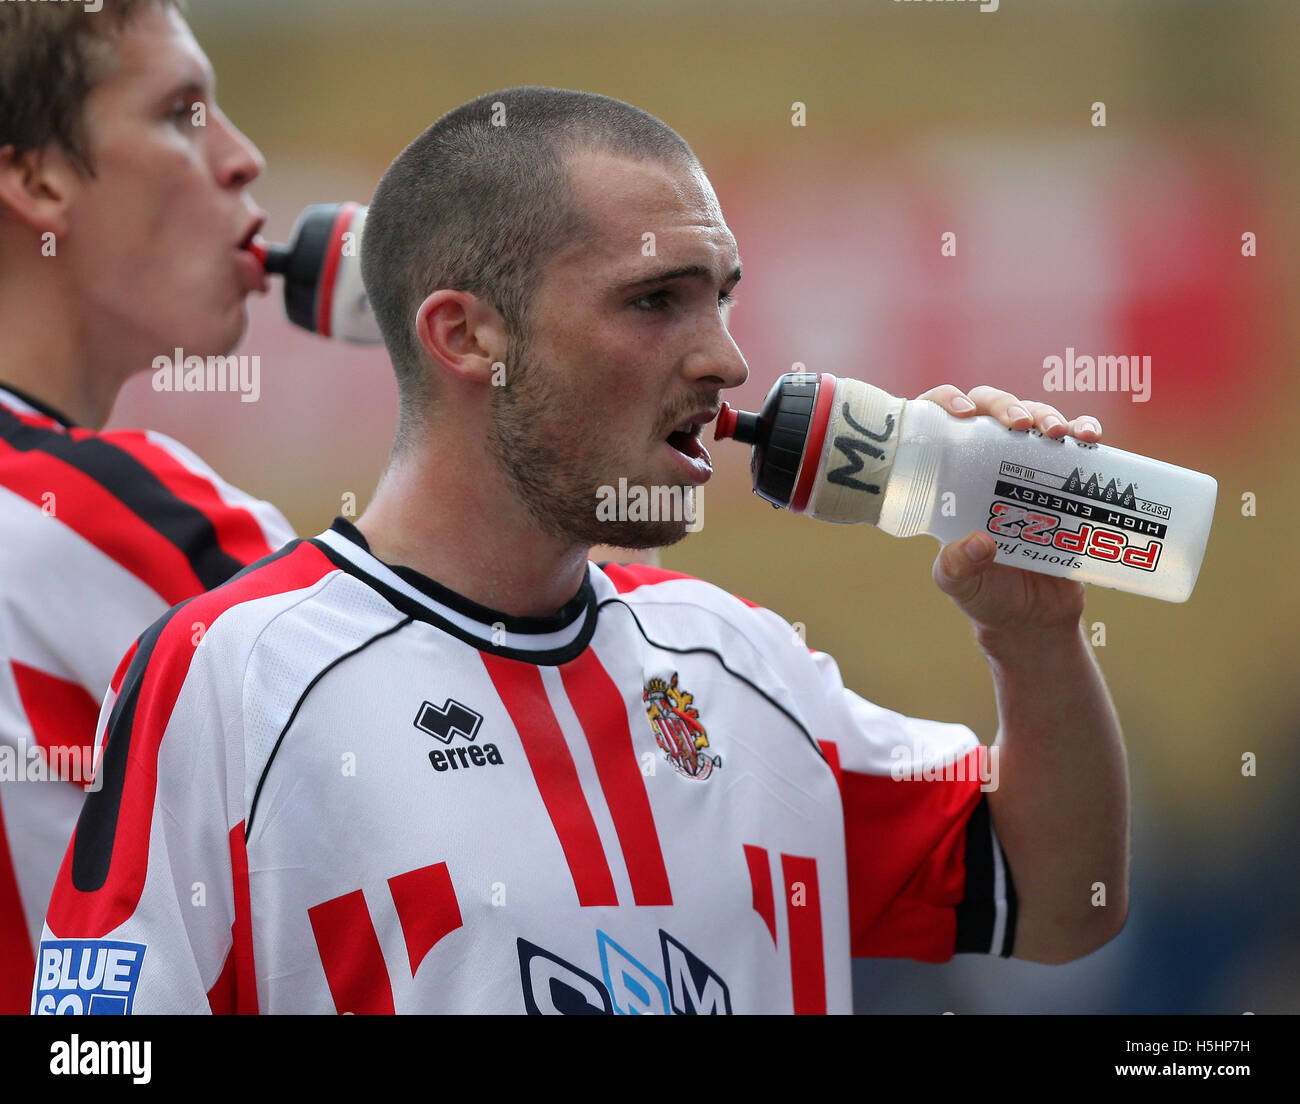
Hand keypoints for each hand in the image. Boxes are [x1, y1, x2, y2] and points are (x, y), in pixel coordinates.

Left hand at [913, 384, 1103, 636]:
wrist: (1035, 619)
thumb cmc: (986, 596)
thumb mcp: (960, 585)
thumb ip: (958, 568)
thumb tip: (977, 542)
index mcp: (955, 480)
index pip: (943, 425)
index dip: (947, 403)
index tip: (962, 413)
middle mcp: (990, 465)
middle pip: (993, 411)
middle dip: (1007, 406)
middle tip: (1020, 424)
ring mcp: (1031, 469)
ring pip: (1036, 419)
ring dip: (1048, 414)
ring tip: (1058, 431)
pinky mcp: (1068, 482)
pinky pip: (1077, 445)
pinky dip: (1085, 432)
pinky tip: (1090, 438)